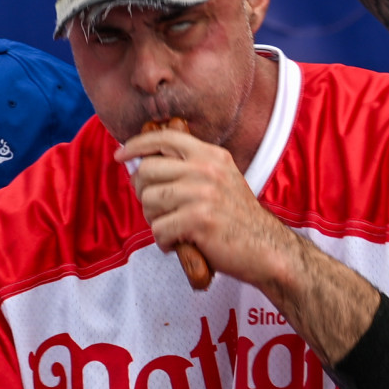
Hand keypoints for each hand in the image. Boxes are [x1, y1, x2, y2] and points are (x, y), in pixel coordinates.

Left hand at [116, 126, 303, 294]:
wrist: (268, 250)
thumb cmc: (236, 219)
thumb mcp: (219, 180)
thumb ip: (187, 167)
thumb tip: (139, 162)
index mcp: (211, 156)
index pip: (163, 139)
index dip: (135, 145)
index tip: (120, 156)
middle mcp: (207, 169)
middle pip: (146, 172)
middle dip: (143, 194)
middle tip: (158, 211)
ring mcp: (203, 194)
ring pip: (148, 201)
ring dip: (154, 220)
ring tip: (174, 228)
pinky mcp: (199, 220)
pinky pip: (158, 229)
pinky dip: (164, 241)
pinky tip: (181, 242)